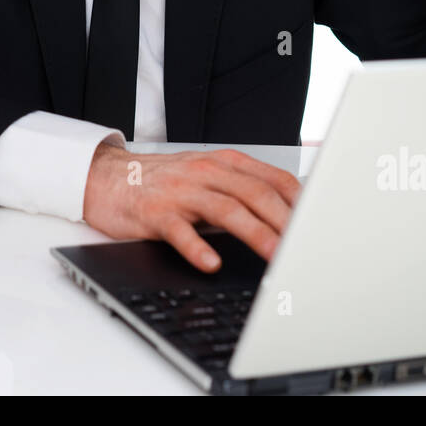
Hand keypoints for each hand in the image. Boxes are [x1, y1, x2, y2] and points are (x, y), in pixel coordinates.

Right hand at [82, 143, 302, 271]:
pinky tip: (212, 263)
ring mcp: (181, 192)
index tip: (319, 226)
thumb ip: (241, 190)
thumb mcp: (206, 177)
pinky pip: (180, 230)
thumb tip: (287, 217)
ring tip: (275, 258)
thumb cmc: (162, 183)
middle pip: (256, 194)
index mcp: (223, 163)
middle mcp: (205, 172)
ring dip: (256, 235)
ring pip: (227, 210)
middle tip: (305, 248)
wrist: (107, 178)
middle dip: (286, 222)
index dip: (300, 204)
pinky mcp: (155, 212)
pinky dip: (198, 247)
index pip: (274, 179)